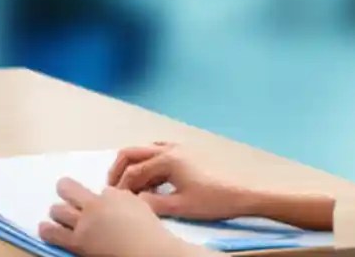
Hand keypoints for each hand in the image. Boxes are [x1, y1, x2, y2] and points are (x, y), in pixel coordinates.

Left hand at [38, 177, 204, 256]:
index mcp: (113, 194)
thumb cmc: (150, 233)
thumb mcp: (141, 207)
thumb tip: (116, 198)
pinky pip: (54, 234)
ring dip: (57, 211)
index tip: (101, 203)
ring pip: (58, 210)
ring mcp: (84, 223)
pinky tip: (43, 227)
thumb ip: (125, 200)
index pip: (99, 190)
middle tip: (64, 191)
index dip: (99, 197)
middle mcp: (95, 205)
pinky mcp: (78, 242)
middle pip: (69, 190)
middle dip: (66, 190)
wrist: (149, 253)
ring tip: (55, 212)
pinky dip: (47, 229)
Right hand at [107, 143, 248, 221]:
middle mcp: (170, 148)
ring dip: (133, 165)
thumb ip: (151, 204)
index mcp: (167, 159)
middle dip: (119, 169)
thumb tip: (132, 201)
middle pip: (132, 152)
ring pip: (144, 150)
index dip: (121, 186)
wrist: (242, 193)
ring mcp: (179, 148)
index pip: (134, 171)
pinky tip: (151, 180)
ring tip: (131, 186)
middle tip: (112, 187)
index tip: (116, 200)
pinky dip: (147, 163)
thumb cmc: (212, 199)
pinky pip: (157, 152)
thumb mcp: (180, 207)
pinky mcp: (187, 152)